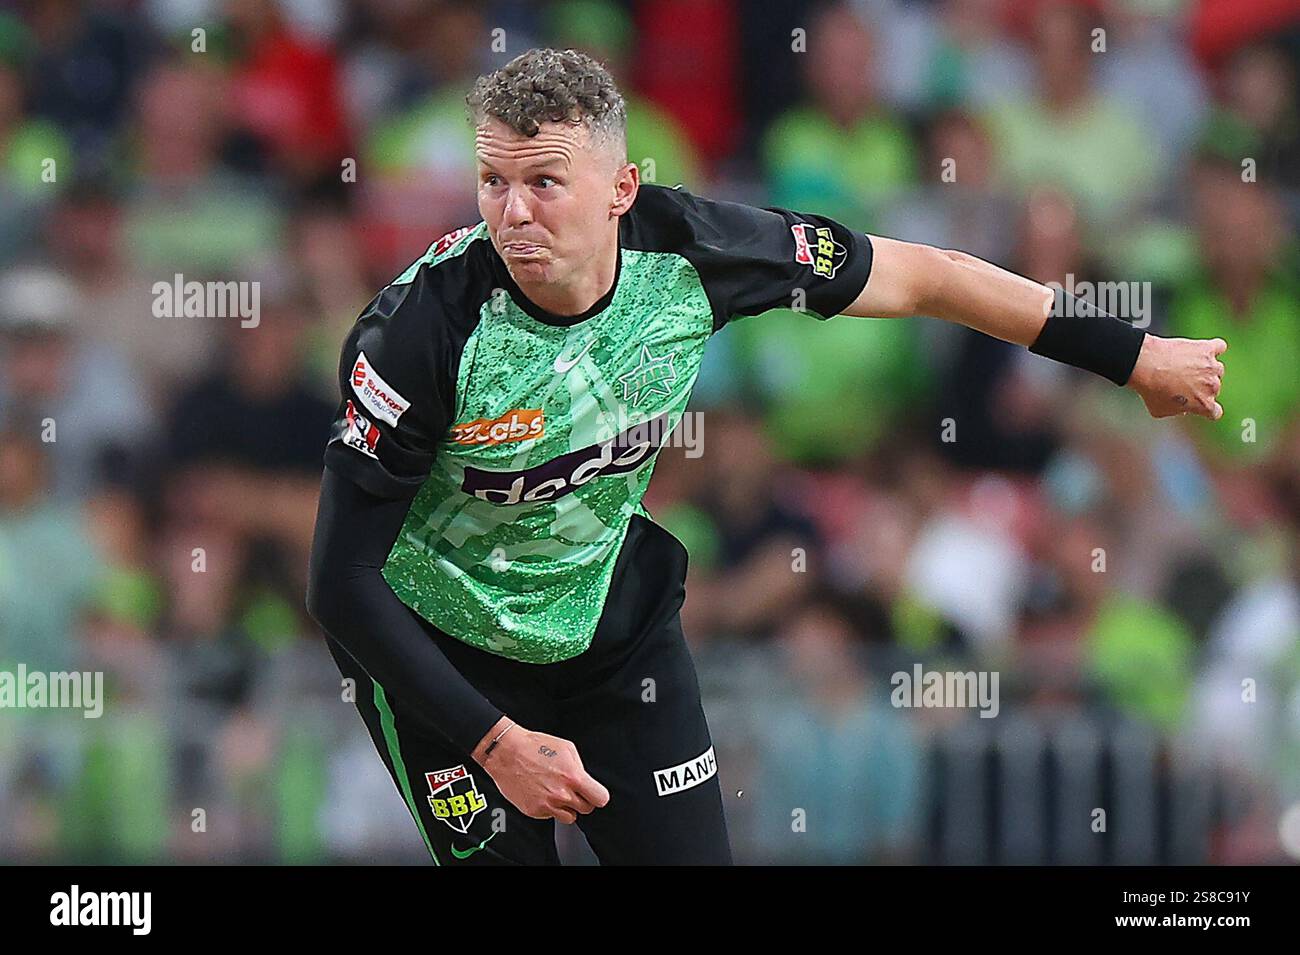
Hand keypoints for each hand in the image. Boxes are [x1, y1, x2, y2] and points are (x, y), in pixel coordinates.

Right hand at [472, 717, 609, 823]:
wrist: (507, 752)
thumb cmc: (534, 746)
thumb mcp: (566, 748)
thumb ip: (580, 768)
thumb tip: (586, 781)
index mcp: (573, 777)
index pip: (600, 799)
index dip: (598, 796)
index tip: (594, 793)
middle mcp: (561, 794)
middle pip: (586, 809)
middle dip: (582, 800)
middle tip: (572, 790)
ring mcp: (547, 804)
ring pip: (570, 817)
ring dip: (566, 807)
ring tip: (556, 792)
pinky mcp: (534, 811)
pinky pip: (550, 816)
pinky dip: (549, 808)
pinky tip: (542, 792)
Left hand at [1127, 335, 1225, 419]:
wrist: (1145, 364)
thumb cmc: (1150, 389)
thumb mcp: (1159, 410)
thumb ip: (1176, 411)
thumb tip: (1182, 408)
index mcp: (1204, 405)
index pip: (1214, 411)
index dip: (1204, 408)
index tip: (1195, 403)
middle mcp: (1212, 386)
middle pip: (1213, 389)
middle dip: (1199, 387)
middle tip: (1179, 381)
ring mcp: (1211, 367)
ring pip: (1215, 369)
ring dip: (1204, 368)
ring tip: (1184, 366)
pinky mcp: (1207, 349)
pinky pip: (1219, 347)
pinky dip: (1212, 348)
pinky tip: (1201, 350)